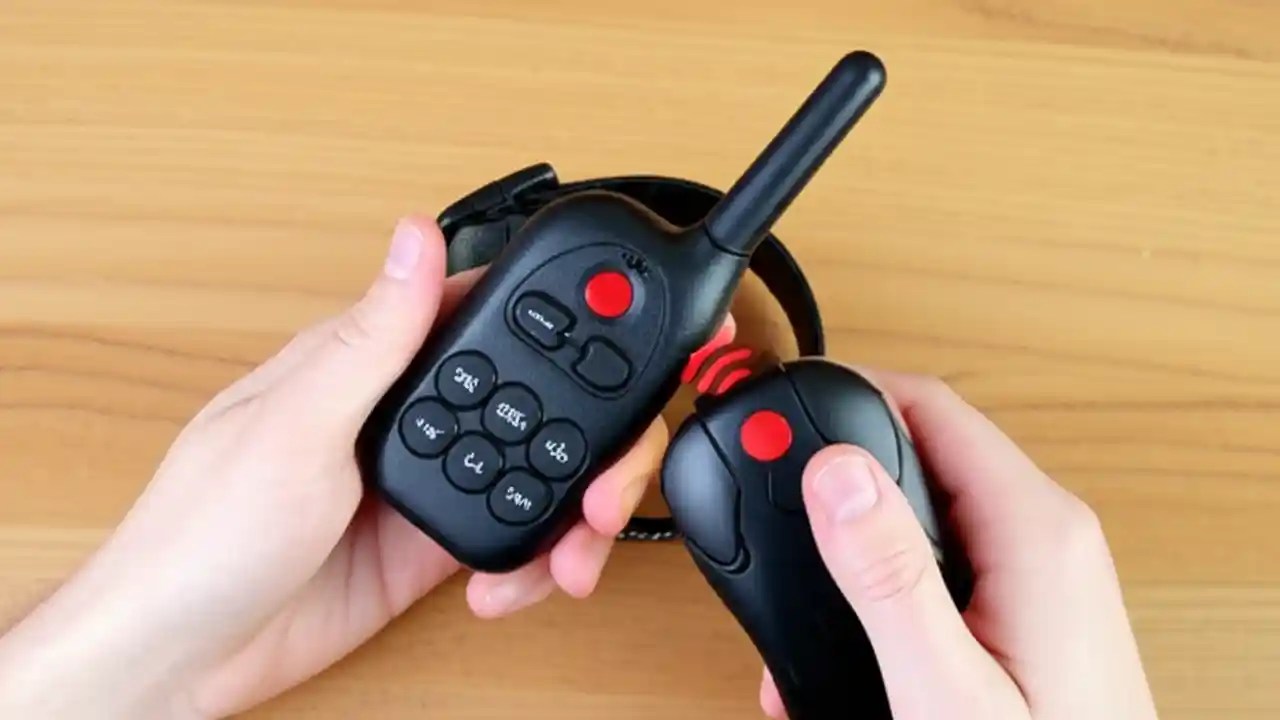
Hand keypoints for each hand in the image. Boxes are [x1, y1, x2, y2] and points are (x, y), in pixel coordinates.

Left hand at [0, 217, 731, 718]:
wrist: (182, 655)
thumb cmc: (201, 533)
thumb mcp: (294, 425)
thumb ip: (370, 337)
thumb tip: (415, 235)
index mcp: (368, 364)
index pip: (483, 315)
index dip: (558, 314)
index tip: (625, 328)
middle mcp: (405, 416)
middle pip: (532, 398)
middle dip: (591, 436)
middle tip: (609, 482)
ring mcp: (424, 480)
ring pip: (536, 471)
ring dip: (573, 509)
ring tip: (576, 550)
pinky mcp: (430, 543)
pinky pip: (512, 537)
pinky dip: (533, 562)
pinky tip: (514, 584)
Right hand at [760, 370, 1158, 718]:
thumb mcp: (942, 686)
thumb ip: (887, 577)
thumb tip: (835, 473)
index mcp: (1034, 530)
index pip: (931, 406)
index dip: (848, 390)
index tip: (778, 407)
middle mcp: (1043, 535)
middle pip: (922, 451)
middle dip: (837, 470)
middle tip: (765, 494)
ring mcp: (1035, 571)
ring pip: (923, 509)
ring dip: (852, 538)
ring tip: (793, 587)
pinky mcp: (1020, 608)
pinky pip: (938, 563)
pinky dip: (880, 584)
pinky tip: (841, 640)